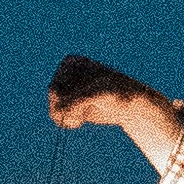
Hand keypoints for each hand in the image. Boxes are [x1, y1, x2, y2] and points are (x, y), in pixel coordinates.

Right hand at [47, 56, 175, 147]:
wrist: (131, 103)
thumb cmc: (116, 94)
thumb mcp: (95, 95)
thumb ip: (75, 102)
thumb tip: (59, 113)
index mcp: (71, 63)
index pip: (57, 85)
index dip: (67, 100)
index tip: (86, 102)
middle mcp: (67, 73)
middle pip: (52, 96)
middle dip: (64, 109)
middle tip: (79, 116)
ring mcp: (69, 88)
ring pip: (54, 107)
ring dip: (65, 117)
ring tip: (80, 119)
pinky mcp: (72, 103)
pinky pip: (59, 115)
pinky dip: (67, 121)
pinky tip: (80, 120)